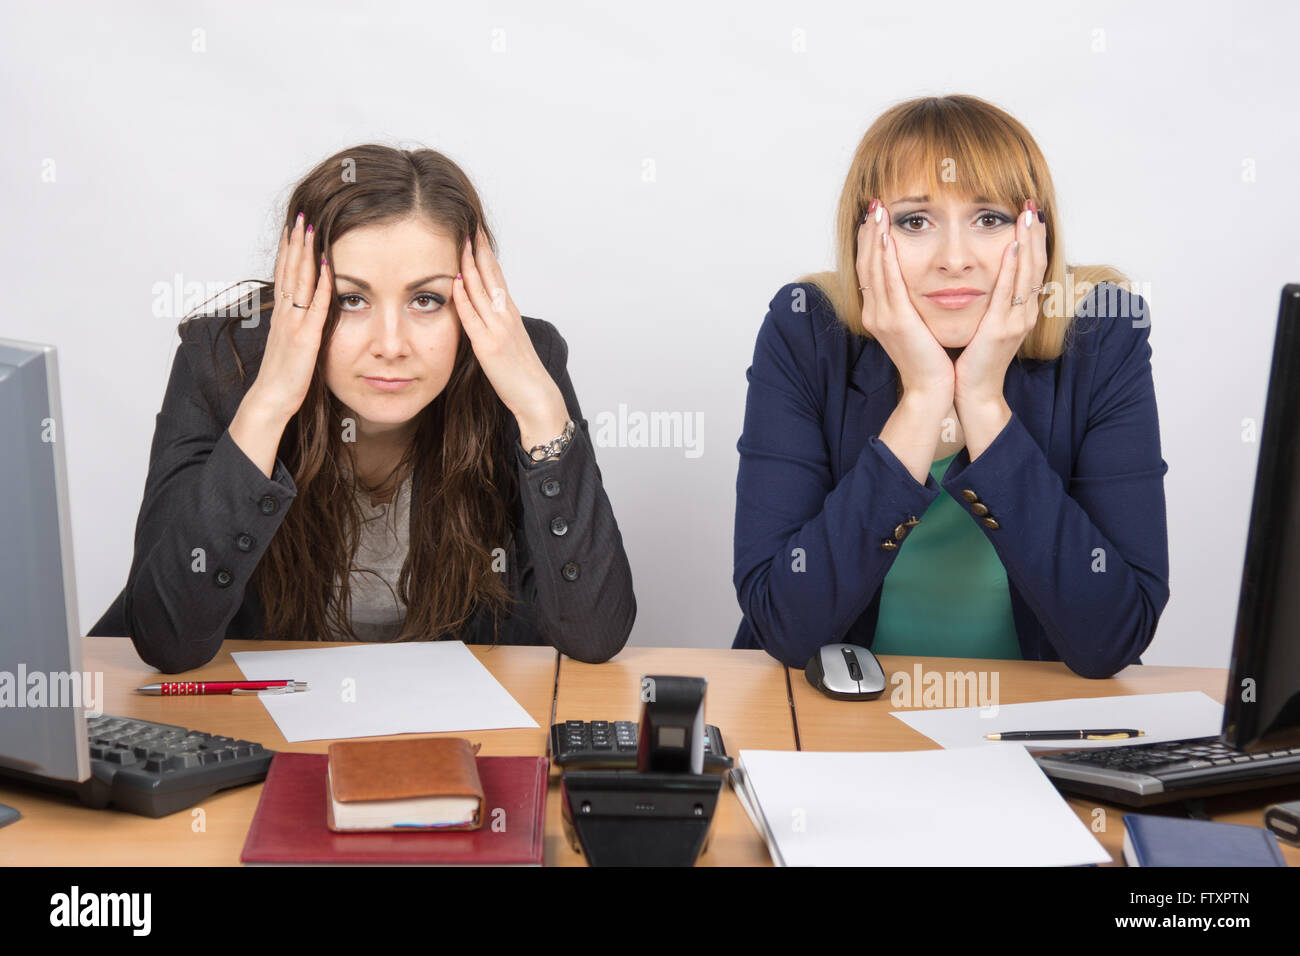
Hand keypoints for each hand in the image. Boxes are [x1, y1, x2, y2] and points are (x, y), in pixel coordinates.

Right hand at [246, 212, 331, 423]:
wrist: (271, 399)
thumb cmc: (283, 376)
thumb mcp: (289, 344)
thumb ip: (295, 325)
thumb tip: (302, 313)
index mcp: (281, 314)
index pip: (284, 275)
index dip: (288, 251)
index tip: (292, 229)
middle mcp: (284, 314)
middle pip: (289, 270)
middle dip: (295, 242)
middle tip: (299, 216)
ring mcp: (293, 323)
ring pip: (299, 281)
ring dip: (305, 254)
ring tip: (309, 229)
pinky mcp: (305, 337)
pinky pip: (316, 306)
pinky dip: (322, 284)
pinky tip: (327, 266)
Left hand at [451, 227, 568, 446]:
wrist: (536, 396)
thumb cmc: (522, 373)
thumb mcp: (509, 341)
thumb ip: (495, 323)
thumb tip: (482, 310)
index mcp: (510, 313)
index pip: (497, 276)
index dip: (486, 254)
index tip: (477, 234)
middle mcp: (506, 316)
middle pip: (491, 275)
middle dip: (479, 249)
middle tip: (469, 225)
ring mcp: (498, 329)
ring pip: (481, 290)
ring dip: (469, 265)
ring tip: (460, 242)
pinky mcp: (488, 346)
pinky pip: (473, 317)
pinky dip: (463, 298)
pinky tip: (455, 283)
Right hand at [857, 199, 954, 406]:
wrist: (932, 389)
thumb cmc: (930, 359)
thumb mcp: (917, 327)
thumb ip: (911, 305)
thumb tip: (917, 284)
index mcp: (879, 313)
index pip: (870, 269)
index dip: (870, 241)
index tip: (875, 217)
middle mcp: (875, 312)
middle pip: (866, 264)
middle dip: (869, 233)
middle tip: (873, 204)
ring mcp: (883, 317)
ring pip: (874, 269)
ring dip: (875, 238)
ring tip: (878, 212)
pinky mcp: (896, 321)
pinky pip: (889, 283)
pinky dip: (886, 258)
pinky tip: (889, 238)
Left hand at [953, 200, 1046, 408]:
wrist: (972, 393)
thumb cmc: (974, 360)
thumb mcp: (986, 326)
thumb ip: (991, 304)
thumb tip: (985, 280)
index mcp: (1020, 311)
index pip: (1032, 268)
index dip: (1033, 240)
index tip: (1029, 214)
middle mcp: (1024, 314)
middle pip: (1036, 264)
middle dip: (1034, 233)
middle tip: (1031, 204)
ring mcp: (1015, 322)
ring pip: (1028, 274)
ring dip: (1028, 242)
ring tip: (1027, 215)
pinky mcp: (1000, 330)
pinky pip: (1008, 294)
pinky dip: (1012, 269)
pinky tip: (1012, 248)